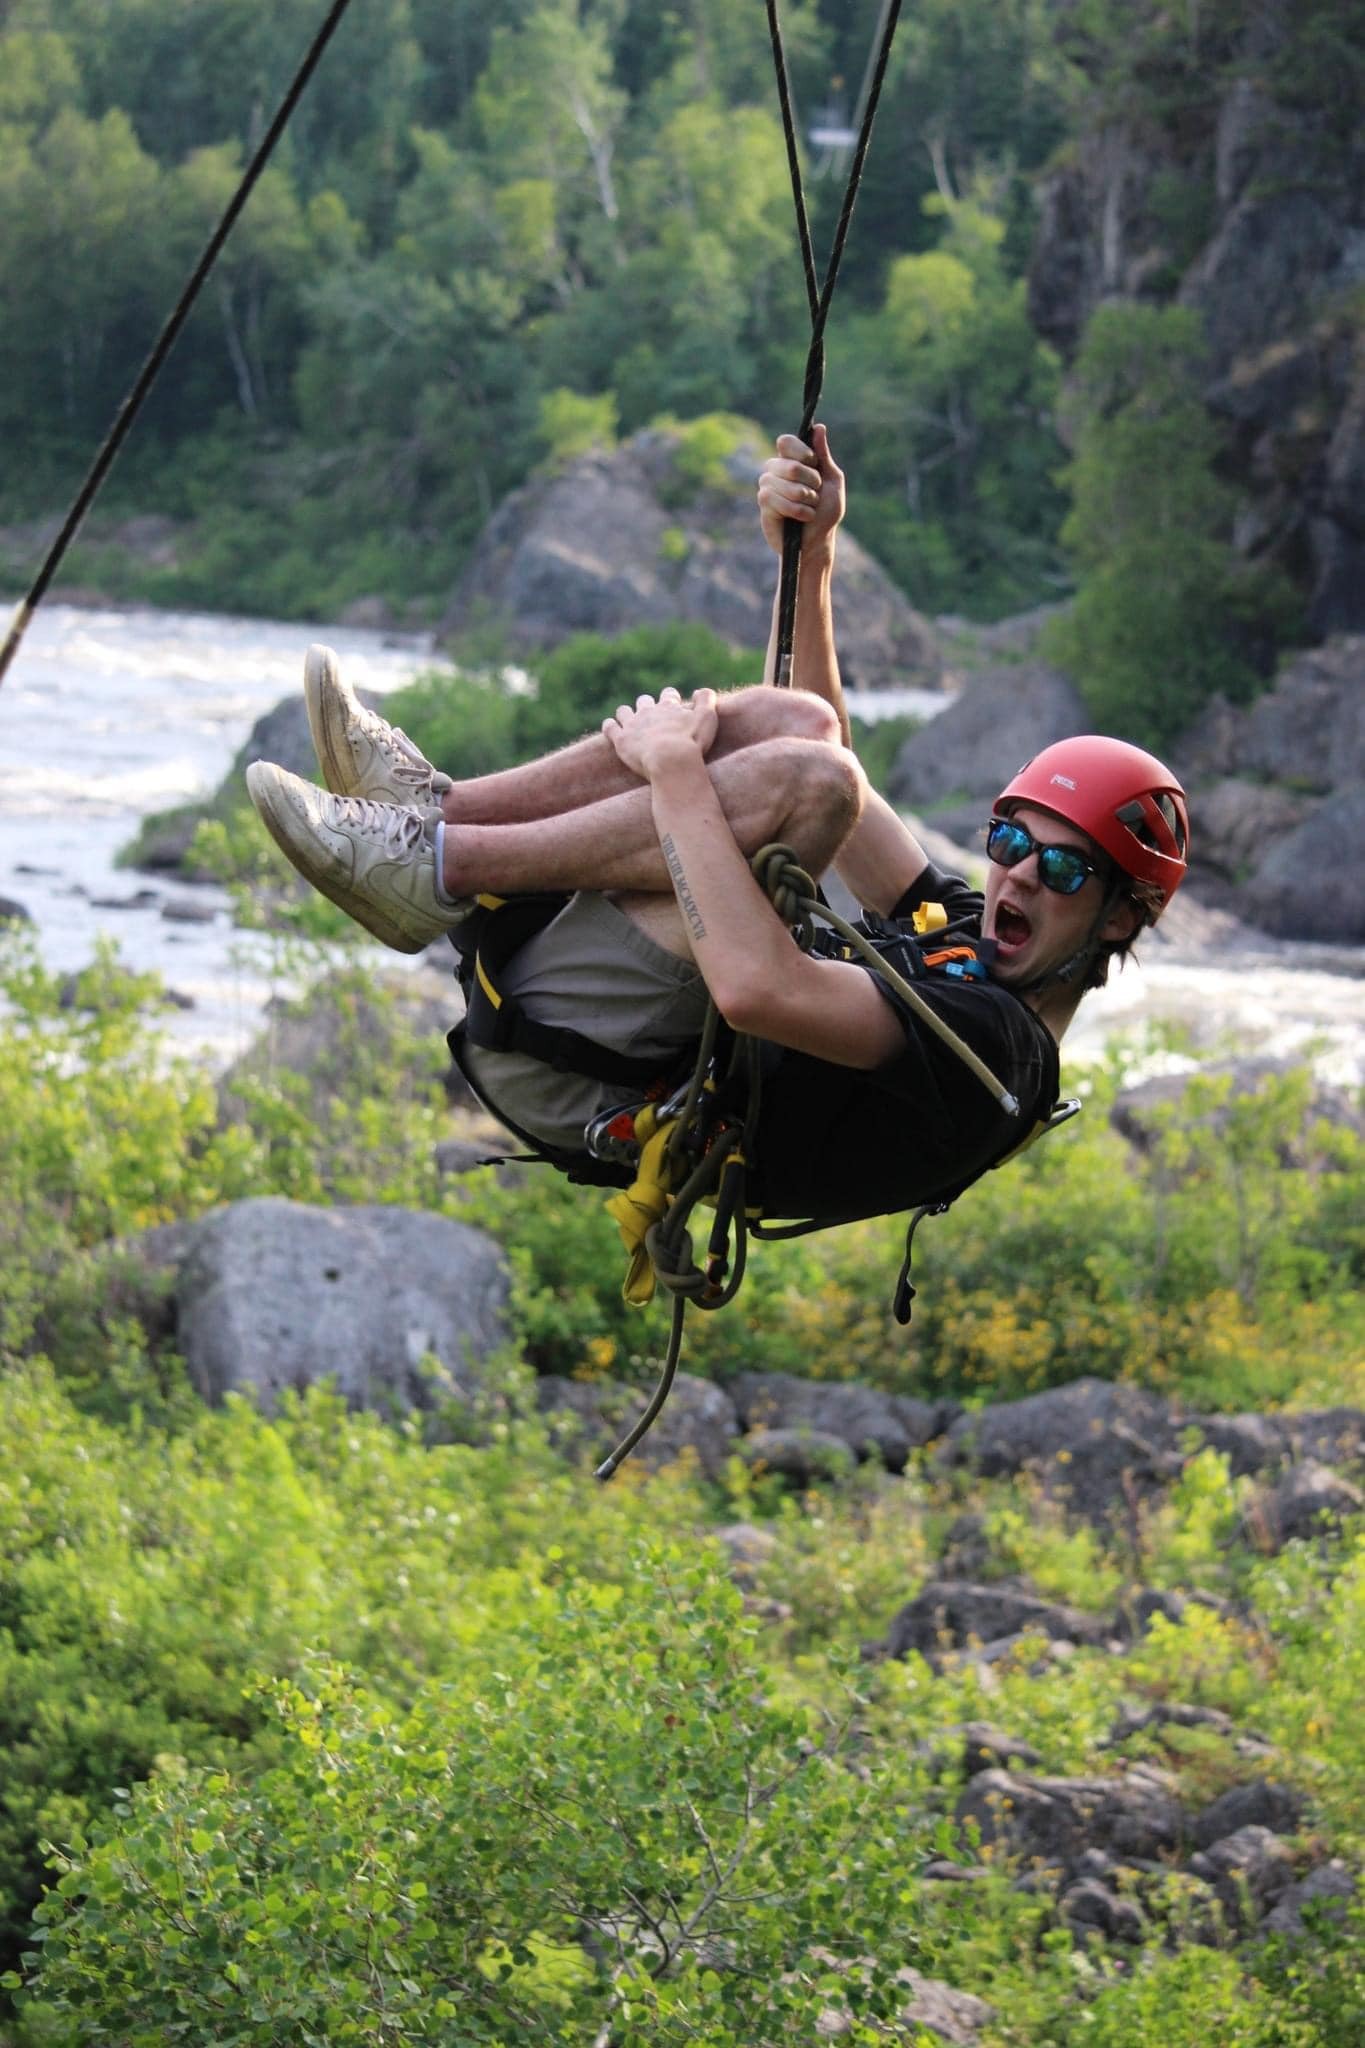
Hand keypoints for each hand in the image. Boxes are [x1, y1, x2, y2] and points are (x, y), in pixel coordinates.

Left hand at [602, 687, 718, 779]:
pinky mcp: (621, 739)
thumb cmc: (692, 742)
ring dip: (626, 714)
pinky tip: (611, 727)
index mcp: (669, 706)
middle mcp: (649, 711)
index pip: (668, 694)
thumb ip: (706, 700)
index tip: (674, 706)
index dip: (671, 699)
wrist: (672, 761)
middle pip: (644, 701)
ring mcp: (633, 725)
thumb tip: (700, 691)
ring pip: (624, 711)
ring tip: (630, 723)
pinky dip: (610, 725)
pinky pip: (609, 727)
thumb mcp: (707, 718)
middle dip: (647, 706)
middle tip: (652, 719)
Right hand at [756, 423, 845, 557]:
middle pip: (787, 464)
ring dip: (804, 498)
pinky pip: (773, 499)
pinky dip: (796, 510)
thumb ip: (824, 456)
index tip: (813, 463)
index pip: (785, 441)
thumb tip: (819, 427)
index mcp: (793, 461)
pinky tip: (803, 517)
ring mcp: (768, 488)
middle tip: (815, 493)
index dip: (800, 451)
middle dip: (809, 480)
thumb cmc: (826, 512)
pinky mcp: (764, 506)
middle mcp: (776, 471)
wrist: (818, 541)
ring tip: (810, 507)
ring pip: (781, 483)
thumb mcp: (832, 480)